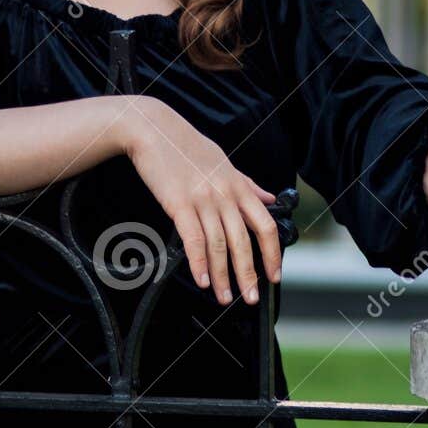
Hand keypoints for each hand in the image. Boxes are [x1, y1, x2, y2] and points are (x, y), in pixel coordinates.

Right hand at [123, 98, 282, 304]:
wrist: (153, 128)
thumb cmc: (187, 145)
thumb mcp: (224, 161)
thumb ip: (248, 184)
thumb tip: (271, 198)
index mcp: (239, 186)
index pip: (266, 225)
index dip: (272, 254)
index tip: (274, 275)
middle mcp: (226, 194)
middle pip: (244, 242)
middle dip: (249, 275)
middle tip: (250, 298)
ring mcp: (203, 199)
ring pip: (219, 244)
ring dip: (222, 275)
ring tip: (222, 297)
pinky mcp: (179, 203)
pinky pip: (193, 238)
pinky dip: (198, 262)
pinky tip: (201, 279)